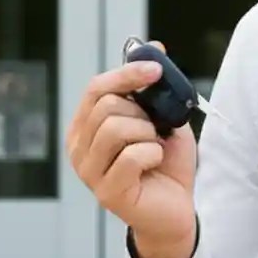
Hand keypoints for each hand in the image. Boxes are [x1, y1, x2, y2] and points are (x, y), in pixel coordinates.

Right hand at [66, 41, 197, 257]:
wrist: (177, 210)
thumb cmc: (166, 165)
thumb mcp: (164, 119)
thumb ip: (155, 89)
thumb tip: (156, 47)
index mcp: (86, 127)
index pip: (96, 88)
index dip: (126, 74)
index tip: (156, 69)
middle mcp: (79, 148)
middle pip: (106, 106)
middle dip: (141, 112)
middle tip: (155, 131)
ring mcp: (88, 172)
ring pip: (116, 128)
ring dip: (148, 135)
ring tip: (154, 149)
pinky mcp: (106, 191)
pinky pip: (132, 156)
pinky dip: (153, 154)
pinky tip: (155, 164)